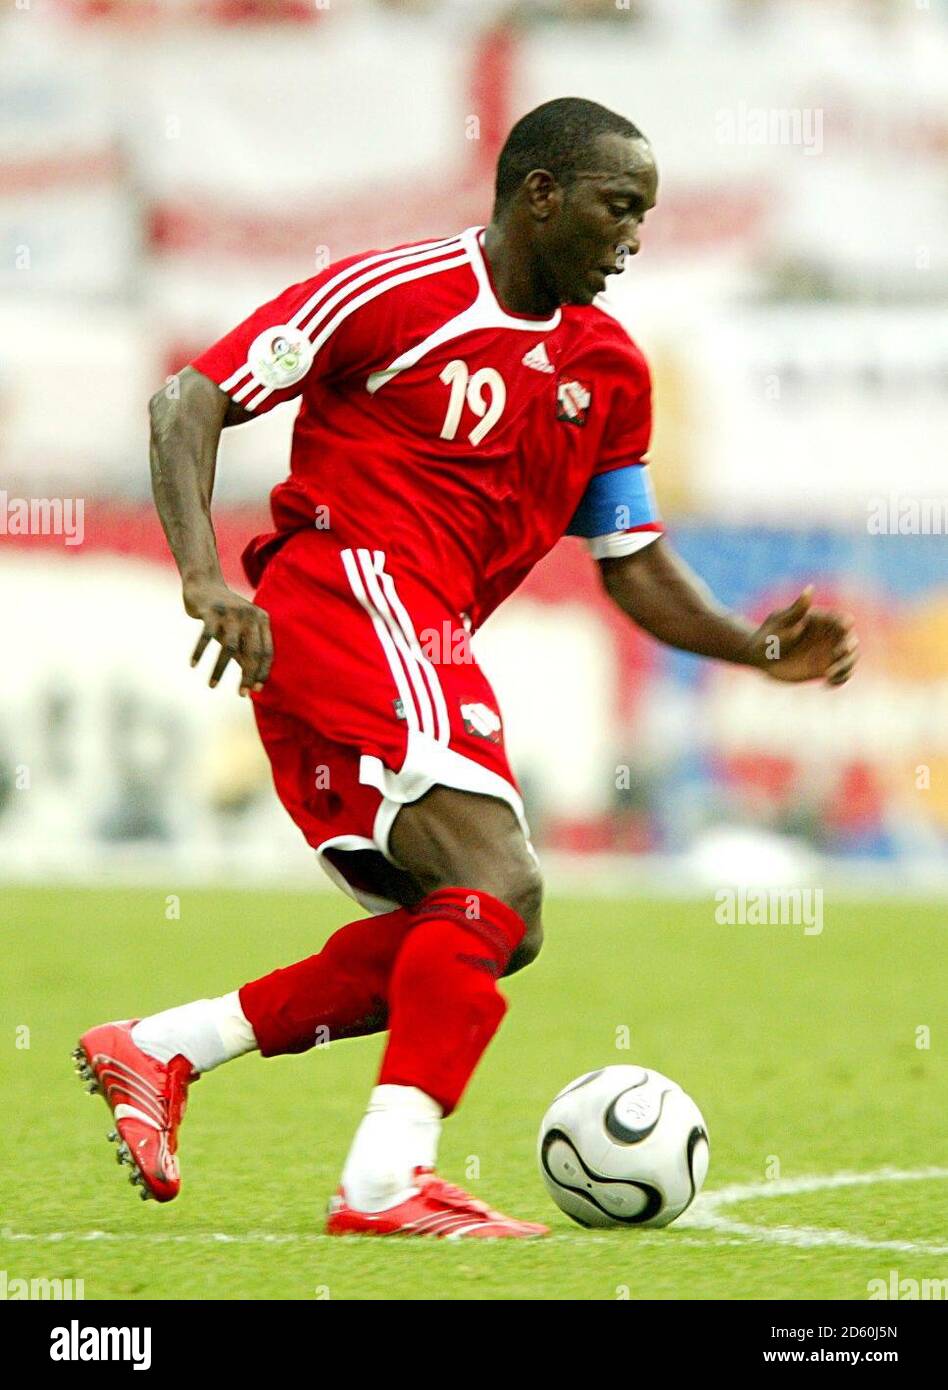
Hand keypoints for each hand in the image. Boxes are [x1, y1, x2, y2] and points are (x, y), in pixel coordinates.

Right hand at [183, 578, 272, 695]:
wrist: (204, 584)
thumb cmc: (225, 615)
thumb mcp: (240, 630)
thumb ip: (247, 651)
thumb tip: (252, 680)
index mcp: (262, 619)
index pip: (267, 651)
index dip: (262, 671)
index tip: (256, 690)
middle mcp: (249, 615)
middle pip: (252, 652)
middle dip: (247, 675)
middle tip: (241, 694)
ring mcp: (230, 612)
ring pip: (229, 647)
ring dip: (220, 669)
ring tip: (212, 686)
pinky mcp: (211, 610)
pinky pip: (206, 636)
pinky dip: (199, 652)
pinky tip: (194, 665)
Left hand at [746, 587, 858, 686]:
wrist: (760, 655)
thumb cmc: (769, 634)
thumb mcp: (781, 621)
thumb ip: (798, 608)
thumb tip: (810, 588)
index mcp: (822, 621)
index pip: (842, 621)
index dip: (847, 626)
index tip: (844, 630)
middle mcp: (829, 637)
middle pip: (851, 641)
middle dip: (849, 648)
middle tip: (837, 654)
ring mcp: (828, 654)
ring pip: (850, 660)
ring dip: (846, 667)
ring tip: (830, 674)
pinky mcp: (824, 669)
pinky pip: (841, 675)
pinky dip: (841, 679)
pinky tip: (828, 683)